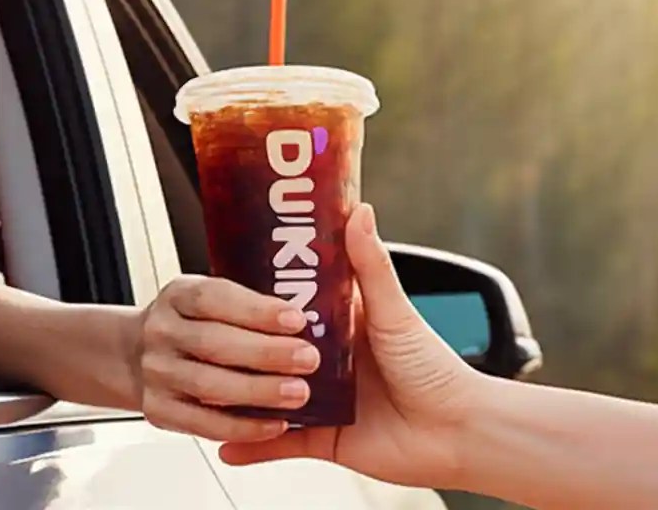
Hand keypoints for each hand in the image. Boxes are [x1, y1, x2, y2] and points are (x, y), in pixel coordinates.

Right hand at [134, 274, 323, 442]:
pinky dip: (241, 427)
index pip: (214, 298)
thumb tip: (312, 310)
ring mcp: (156, 373)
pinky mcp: (159, 410)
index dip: (256, 310)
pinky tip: (275, 425)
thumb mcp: (209, 300)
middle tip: (308, 359)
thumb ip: (248, 304)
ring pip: (208, 385)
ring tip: (298, 393)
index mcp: (179, 296)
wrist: (133, 355)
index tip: (296, 319)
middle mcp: (162, 332)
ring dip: (258, 392)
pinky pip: (203, 424)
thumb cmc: (193, 325)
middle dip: (266, 353)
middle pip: (213, 343)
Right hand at [218, 203, 482, 489]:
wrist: (456, 433)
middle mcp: (326, 361)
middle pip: (271, 351)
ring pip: (266, 397)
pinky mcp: (323, 439)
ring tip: (200, 387)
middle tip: (203, 336)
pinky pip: (279, 445)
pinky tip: (222, 445)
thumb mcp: (394, 312)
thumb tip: (360, 210)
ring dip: (238, 396)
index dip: (261, 296)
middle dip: (239, 348)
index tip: (228, 280)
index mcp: (341, 324)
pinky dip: (251, 447)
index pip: (290, 304)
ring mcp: (320, 401)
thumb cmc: (435, 369)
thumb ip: (371, 266)